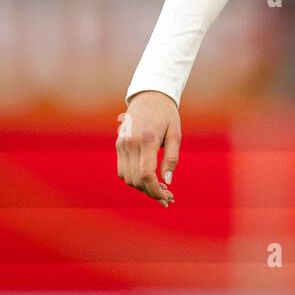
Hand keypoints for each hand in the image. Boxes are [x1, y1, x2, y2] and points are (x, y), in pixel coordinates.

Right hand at [116, 90, 180, 207]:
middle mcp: (130, 143)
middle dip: (151, 192)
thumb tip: (168, 181)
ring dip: (141, 187)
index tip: (167, 198)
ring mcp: (121, 144)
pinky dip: (133, 178)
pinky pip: (122, 170)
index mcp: (147, 140)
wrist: (149, 96)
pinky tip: (148, 179)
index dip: (155, 191)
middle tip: (168, 196)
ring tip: (159, 189)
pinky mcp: (118, 145)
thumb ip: (172, 158)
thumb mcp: (176, 134)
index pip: (146, 175)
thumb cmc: (167, 115)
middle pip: (135, 180)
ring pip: (126, 178)